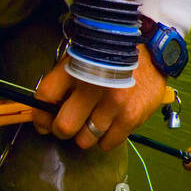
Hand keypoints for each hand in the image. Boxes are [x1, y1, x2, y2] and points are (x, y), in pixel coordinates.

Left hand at [30, 44, 169, 151]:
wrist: (150, 48)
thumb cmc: (107, 57)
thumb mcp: (78, 59)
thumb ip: (60, 84)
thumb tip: (43, 114)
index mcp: (74, 69)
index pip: (45, 98)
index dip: (40, 115)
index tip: (43, 121)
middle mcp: (93, 86)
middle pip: (64, 127)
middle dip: (61, 130)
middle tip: (68, 125)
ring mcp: (114, 103)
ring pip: (85, 140)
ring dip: (85, 135)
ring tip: (92, 122)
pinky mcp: (132, 116)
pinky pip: (108, 143)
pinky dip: (105, 139)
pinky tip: (109, 124)